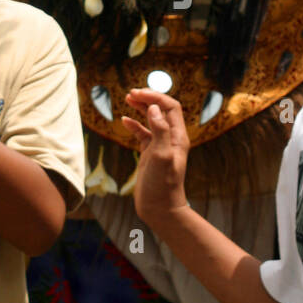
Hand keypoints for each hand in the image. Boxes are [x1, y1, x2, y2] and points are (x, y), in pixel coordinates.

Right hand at [121, 89, 190, 223]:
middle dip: (148, 99)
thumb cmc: (162, 185)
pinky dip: (134, 125)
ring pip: (151, 120)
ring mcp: (160, 146)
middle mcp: (171, 139)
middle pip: (161, 110)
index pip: (170, 107)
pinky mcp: (150, 154)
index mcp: (178, 137)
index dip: (156, 97)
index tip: (138, 93)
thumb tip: (154, 108)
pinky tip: (124, 120)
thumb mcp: (162, 156)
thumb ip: (160, 131)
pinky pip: (142, 134)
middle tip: (131, 93)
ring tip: (127, 99)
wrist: (160, 209)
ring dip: (141, 108)